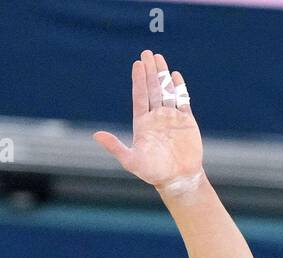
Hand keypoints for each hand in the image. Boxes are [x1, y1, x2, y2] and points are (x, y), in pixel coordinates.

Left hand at [93, 49, 202, 191]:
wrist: (178, 179)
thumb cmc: (154, 172)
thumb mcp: (131, 161)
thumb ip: (115, 147)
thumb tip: (96, 135)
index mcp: (142, 122)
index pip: (140, 96)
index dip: (139, 80)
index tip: (137, 64)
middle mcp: (156, 117)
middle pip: (152, 89)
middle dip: (150, 71)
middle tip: (147, 53)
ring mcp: (171, 118)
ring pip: (167, 91)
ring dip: (163, 75)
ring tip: (159, 58)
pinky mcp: (187, 122)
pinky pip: (183, 101)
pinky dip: (180, 88)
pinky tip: (176, 76)